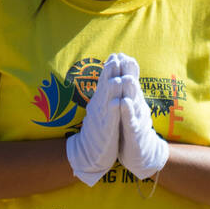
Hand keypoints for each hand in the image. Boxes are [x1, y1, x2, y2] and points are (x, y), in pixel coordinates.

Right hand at [66, 53, 122, 185]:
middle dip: (110, 73)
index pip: (105, 81)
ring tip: (118, 78)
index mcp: (101, 101)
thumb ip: (106, 92)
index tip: (117, 54)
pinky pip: (110, 120)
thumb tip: (109, 76)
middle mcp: (99, 107)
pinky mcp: (106, 132)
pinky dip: (114, 111)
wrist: (90, 154)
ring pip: (107, 101)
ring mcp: (102, 119)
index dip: (110, 68)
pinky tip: (118, 103)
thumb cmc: (100, 129)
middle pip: (105, 87)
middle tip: (116, 58)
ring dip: (112, 90)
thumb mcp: (103, 108)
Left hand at [117, 55, 168, 180]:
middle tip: (124, 58)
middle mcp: (137, 106)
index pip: (128, 81)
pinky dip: (127, 111)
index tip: (118, 53)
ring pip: (134, 102)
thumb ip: (127, 90)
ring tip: (126, 78)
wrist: (142, 154)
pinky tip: (123, 103)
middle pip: (133, 87)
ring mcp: (137, 119)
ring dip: (130, 90)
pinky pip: (131, 120)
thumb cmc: (132, 128)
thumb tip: (124, 72)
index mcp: (132, 100)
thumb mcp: (129, 107)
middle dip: (128, 73)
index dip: (124, 68)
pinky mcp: (135, 132)